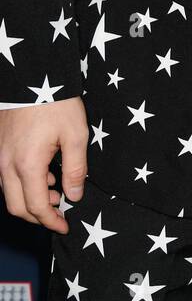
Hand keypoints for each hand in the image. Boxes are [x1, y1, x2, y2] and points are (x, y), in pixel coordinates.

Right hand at [0, 96, 87, 233]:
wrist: (32, 74)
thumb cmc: (55, 102)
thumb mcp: (75, 134)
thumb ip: (75, 169)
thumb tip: (74, 195)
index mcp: (27, 165)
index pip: (35, 207)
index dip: (50, 221)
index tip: (64, 226)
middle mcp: (6, 164)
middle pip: (16, 207)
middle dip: (37, 216)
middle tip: (59, 213)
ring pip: (9, 192)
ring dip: (29, 199)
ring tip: (54, 190)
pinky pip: (6, 176)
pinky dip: (22, 184)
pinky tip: (42, 173)